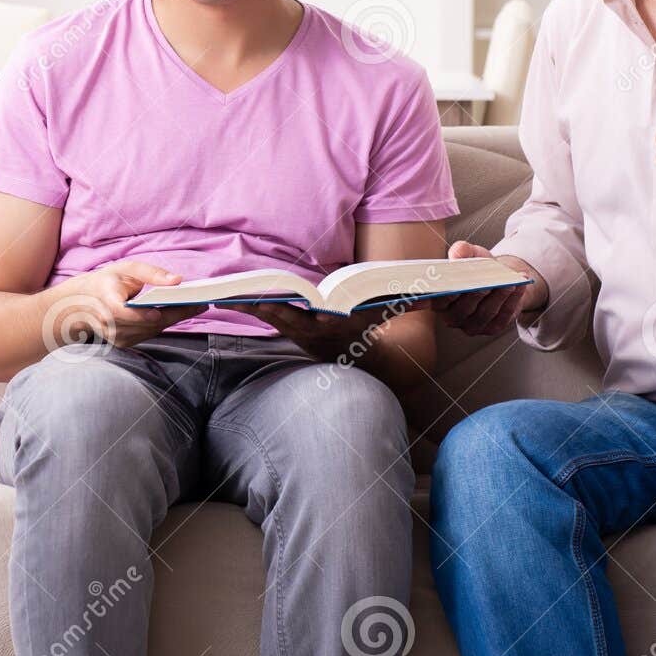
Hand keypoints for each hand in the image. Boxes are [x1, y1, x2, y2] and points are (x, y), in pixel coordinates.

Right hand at [49, 260, 206, 349]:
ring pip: (153, 330)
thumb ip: (151, 273)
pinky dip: (163, 323)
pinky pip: (149, 334)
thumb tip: (178, 280)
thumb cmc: (105, 282)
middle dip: (177, 313)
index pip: (127, 313)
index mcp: (107, 302)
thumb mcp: (125, 269)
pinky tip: (177, 313)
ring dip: (174, 319)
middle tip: (201, 303)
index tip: (170, 309)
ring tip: (195, 306)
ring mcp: (117, 337)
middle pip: (150, 322)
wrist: (80, 305)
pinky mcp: (124, 344)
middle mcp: (111, 324)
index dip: (149, 313)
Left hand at [244, 299, 426, 361]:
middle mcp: (314, 332)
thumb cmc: (374, 328)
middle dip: (268, 308)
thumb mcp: (387, 317)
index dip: (303, 314)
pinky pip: (265, 316)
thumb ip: (404, 304)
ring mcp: (298, 333)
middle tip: (249, 296)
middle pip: (287, 319)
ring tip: (227, 293)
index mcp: (336, 327)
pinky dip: (248, 306)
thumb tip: (429, 295)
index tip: (288, 305)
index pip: (317, 321)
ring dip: (250, 306)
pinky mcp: (287, 329)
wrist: (361, 361)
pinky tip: (226, 296)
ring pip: (271, 318)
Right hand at [430, 244, 547, 337]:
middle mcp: (452, 317)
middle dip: (476, 293)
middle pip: (463, 308)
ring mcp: (472, 326)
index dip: (441, 295)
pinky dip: (512, 300)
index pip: (437, 300)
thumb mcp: (469, 254)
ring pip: (485, 313)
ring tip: (510, 282)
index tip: (450, 285)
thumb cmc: (478, 268)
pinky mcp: (492, 328)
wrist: (499, 278)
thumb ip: (461, 251)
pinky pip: (503, 316)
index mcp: (440, 301)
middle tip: (486, 282)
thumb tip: (457, 256)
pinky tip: (519, 286)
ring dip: (498, 296)